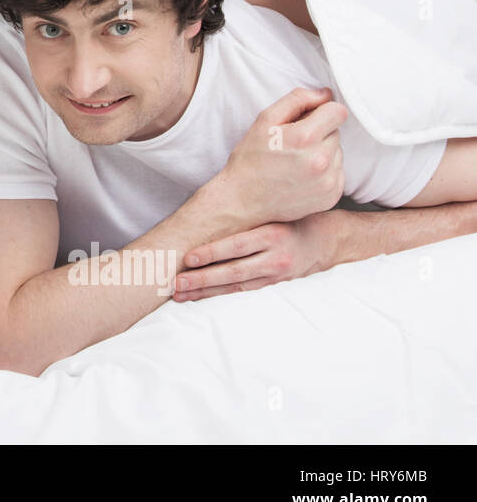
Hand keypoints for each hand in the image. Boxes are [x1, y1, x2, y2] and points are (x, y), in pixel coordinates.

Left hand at [172, 211, 338, 300]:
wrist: (325, 240)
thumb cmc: (291, 218)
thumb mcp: (275, 210)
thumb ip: (248, 213)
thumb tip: (209, 205)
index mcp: (273, 235)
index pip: (237, 246)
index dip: (212, 252)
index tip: (188, 258)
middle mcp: (275, 257)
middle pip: (234, 271)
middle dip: (202, 280)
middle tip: (176, 284)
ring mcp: (275, 274)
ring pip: (236, 285)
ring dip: (206, 292)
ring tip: (180, 295)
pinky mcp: (273, 284)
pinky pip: (243, 290)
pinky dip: (220, 294)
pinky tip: (200, 296)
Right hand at [211, 87, 346, 231]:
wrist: (242, 200)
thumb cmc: (250, 159)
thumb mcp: (264, 120)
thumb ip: (297, 100)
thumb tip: (326, 94)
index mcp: (305, 138)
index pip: (338, 111)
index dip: (322, 111)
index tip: (308, 119)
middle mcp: (321, 160)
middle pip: (336, 132)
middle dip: (319, 133)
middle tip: (293, 144)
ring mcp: (328, 181)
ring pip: (338, 153)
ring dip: (322, 152)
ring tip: (296, 162)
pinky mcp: (331, 196)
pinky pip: (338, 173)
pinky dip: (325, 172)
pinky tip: (302, 176)